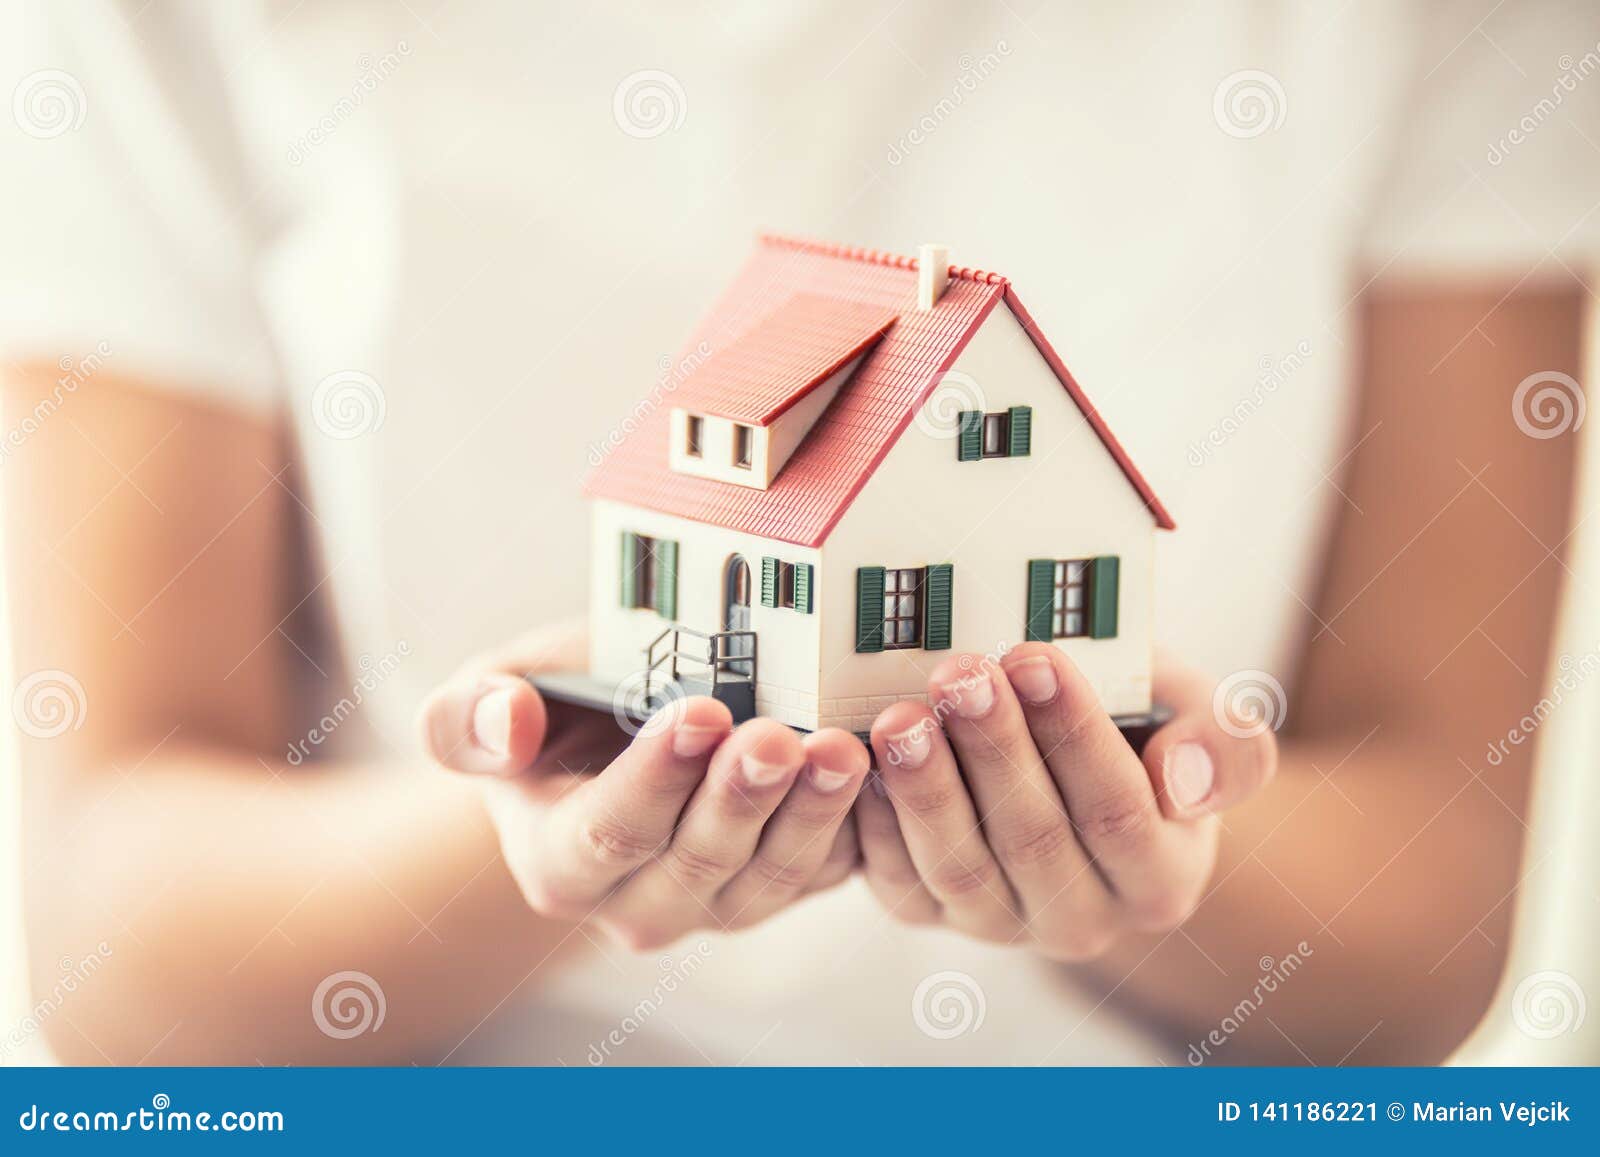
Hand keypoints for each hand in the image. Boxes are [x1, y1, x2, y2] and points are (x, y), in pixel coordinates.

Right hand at [417, 622, 868, 949]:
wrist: (614, 730)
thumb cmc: (553, 706)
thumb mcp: (489, 691)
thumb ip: (469, 716)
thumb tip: (505, 725)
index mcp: (560, 865)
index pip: (608, 834)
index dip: (656, 778)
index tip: (699, 713)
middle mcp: (639, 903)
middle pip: (699, 861)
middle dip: (743, 798)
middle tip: (781, 736)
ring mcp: (721, 901)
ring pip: (772, 875)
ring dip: (813, 813)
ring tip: (843, 749)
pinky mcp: (787, 884)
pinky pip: (829, 870)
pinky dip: (857, 823)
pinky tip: (883, 768)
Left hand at [853, 644, 1276, 959]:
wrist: (1079, 771)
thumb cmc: (1142, 732)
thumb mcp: (1201, 724)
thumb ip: (1226, 746)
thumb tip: (1184, 780)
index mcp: (1159, 879)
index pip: (1118, 811)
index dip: (1074, 734)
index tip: (1035, 656)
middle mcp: (1083, 920)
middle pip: (1033, 839)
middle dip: (993, 749)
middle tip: (960, 672)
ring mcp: (1000, 924)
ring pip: (960, 866)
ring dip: (926, 788)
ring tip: (900, 717)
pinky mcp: (930, 913)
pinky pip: (898, 880)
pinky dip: (875, 822)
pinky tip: (859, 763)